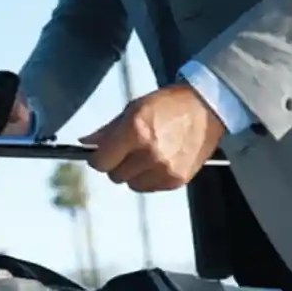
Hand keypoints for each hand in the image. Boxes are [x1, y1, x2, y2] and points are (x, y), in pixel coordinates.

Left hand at [80, 84, 224, 192]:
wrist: (206, 109)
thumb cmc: (168, 104)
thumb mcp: (133, 108)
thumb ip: (108, 130)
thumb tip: (85, 143)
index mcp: (136, 131)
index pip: (101, 162)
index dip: (97, 158)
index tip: (100, 154)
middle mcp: (150, 153)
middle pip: (114, 175)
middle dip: (115, 164)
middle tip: (126, 150)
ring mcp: (165, 169)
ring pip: (131, 184)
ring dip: (132, 173)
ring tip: (144, 155)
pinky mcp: (177, 180)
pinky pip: (150, 188)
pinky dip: (149, 178)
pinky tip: (158, 161)